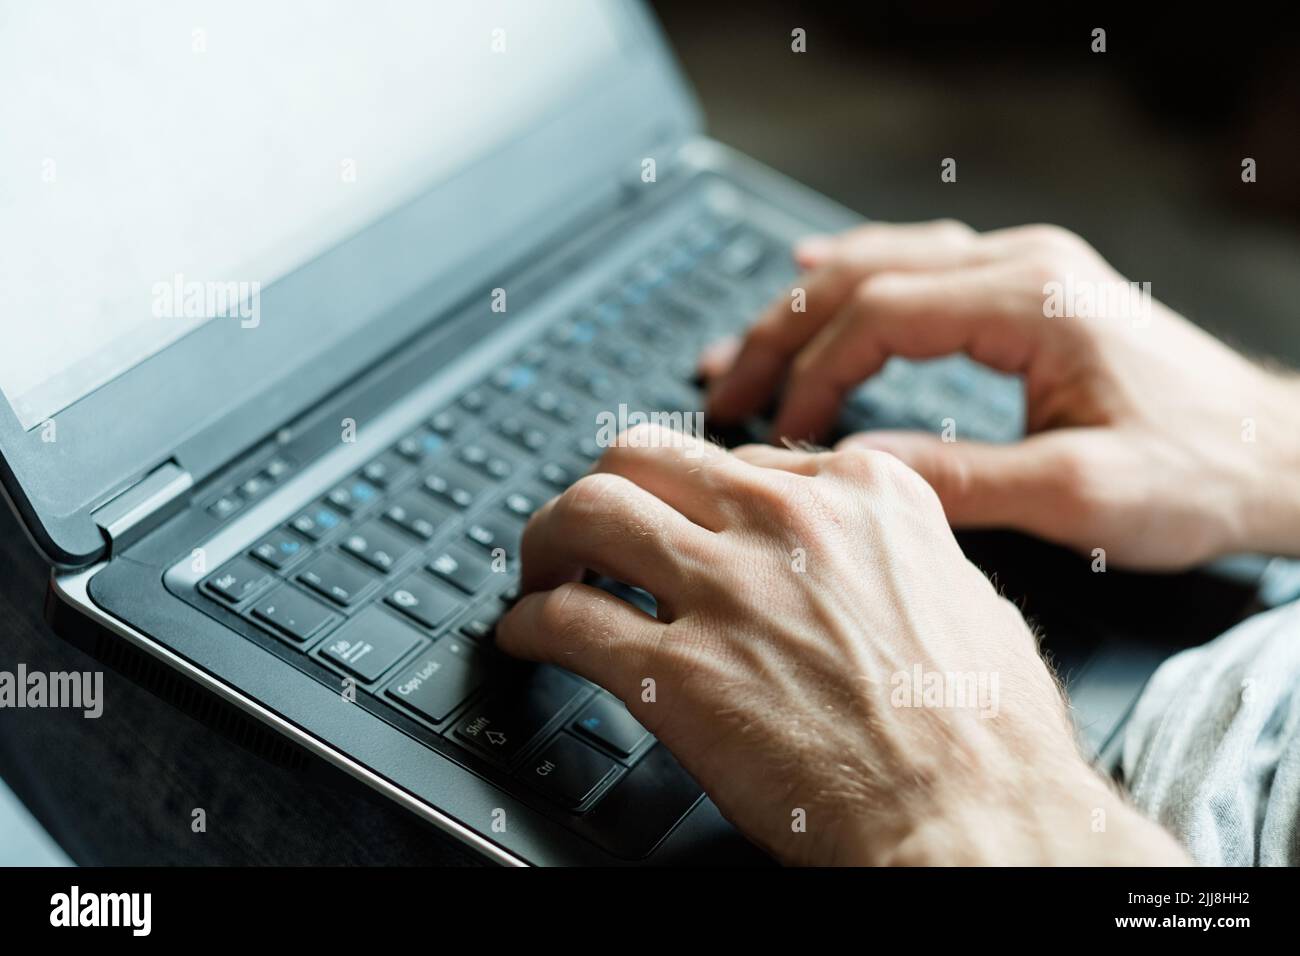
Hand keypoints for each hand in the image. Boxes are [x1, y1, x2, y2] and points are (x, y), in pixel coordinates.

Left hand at [497, 425, 1185, 864]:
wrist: (979, 818)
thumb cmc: (989, 730)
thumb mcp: (964, 593)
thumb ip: (892, 553)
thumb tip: (859, 554)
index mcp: (861, 493)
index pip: (739, 458)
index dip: (698, 500)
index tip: (684, 525)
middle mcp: (785, 521)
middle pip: (644, 456)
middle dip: (606, 487)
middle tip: (590, 528)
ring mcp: (726, 590)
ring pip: (588, 510)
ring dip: (547, 539)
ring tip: (541, 571)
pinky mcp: (676, 672)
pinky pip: (565, 620)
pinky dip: (529, 625)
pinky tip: (528, 638)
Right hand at [704, 220, 1299, 568]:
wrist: (1270, 453)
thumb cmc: (1196, 471)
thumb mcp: (1077, 495)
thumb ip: (958, 479)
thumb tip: (852, 470)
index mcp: (1033, 301)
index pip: (880, 316)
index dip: (811, 375)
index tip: (776, 432)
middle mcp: (1023, 265)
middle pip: (862, 275)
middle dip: (780, 333)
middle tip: (721, 385)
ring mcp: (1025, 269)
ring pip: (881, 262)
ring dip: (803, 307)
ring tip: (740, 350)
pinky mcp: (1028, 289)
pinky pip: (917, 263)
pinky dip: (852, 278)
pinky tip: (814, 275)